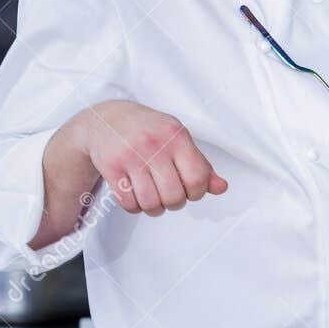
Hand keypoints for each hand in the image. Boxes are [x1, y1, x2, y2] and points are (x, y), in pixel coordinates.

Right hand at [76, 100, 228, 215]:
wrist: (107, 119)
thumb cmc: (149, 131)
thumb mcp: (178, 139)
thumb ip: (201, 164)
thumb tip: (221, 188)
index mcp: (177, 136)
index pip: (198, 178)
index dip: (197, 193)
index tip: (190, 191)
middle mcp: (154, 144)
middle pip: (174, 195)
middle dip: (175, 203)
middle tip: (170, 196)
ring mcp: (131, 156)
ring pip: (150, 203)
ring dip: (154, 208)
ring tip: (154, 199)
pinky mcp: (111, 167)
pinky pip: (128, 202)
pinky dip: (135, 207)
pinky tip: (136, 196)